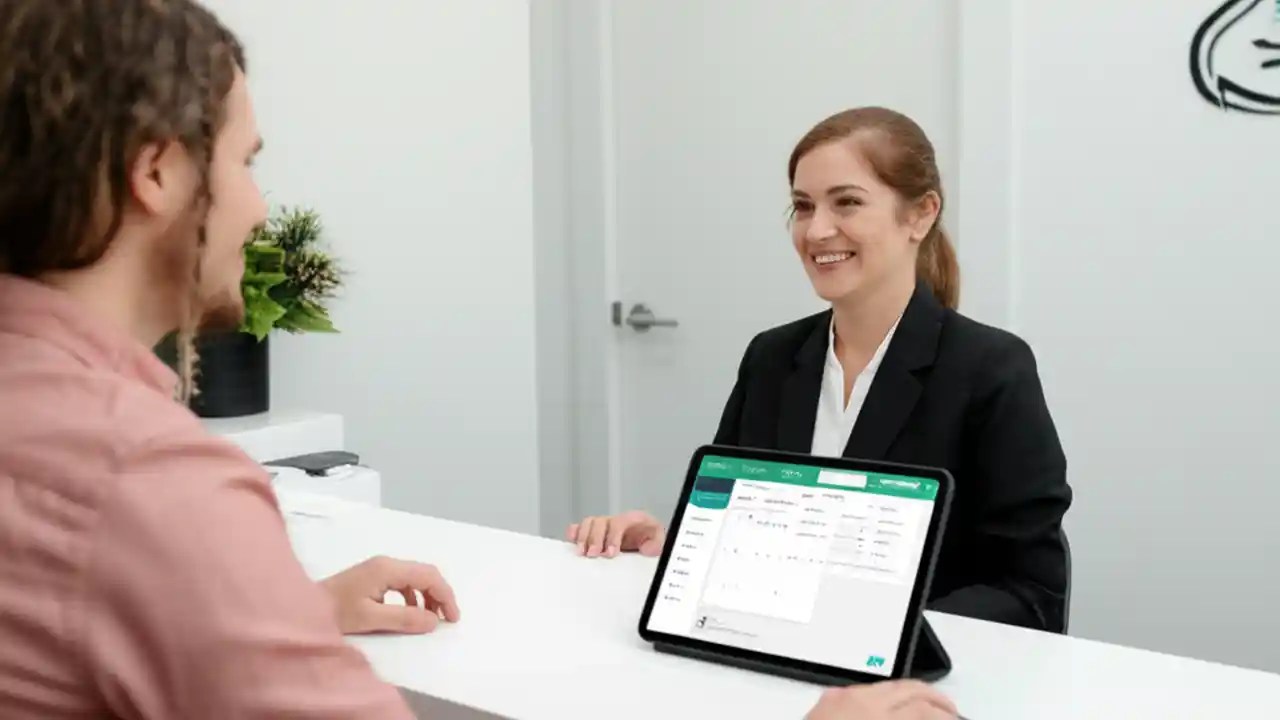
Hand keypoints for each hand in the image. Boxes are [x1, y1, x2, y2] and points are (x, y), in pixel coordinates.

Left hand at [320, 556, 460, 634]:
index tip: (452, 619)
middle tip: (447, 620)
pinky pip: (402, 584)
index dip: (445, 595)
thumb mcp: (370, 618)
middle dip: (439, 595)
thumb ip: (404, 618)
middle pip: (424, 574)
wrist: (301, 608)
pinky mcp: (372, 578)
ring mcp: (378, 569)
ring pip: (414, 579)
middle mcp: (386, 563)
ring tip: (430, 620)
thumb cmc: (334, 612)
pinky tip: (409, 614)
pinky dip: (413, 598)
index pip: (428, 575)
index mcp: (387, 568)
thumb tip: (433, 621)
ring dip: (427, 597)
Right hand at [566, 510, 664, 557]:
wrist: (648, 536)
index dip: (613, 537)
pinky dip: (574, 532)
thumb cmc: (651, 537)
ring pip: (589, 523)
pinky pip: (581, 527)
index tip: (611, 553)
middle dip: (595, 538)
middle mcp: (615, 519)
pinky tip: (571, 541)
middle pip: (600, 521)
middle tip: (593, 554)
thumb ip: (655, 543)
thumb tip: (647, 549)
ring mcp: (604, 525)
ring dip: (583, 537)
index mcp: (632, 519)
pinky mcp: (595, 532)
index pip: (618, 523)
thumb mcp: (659, 539)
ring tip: (581, 552)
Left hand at [805, 681, 956, 719]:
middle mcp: (861, 701)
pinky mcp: (830, 697)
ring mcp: (843, 696)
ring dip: (912, 694)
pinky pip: (865, 689)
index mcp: (877, 719)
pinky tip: (891, 708)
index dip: (946, 716)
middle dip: (936, 699)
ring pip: (889, 685)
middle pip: (910, 688)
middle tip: (950, 711)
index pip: (924, 712)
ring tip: (925, 708)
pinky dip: (885, 696)